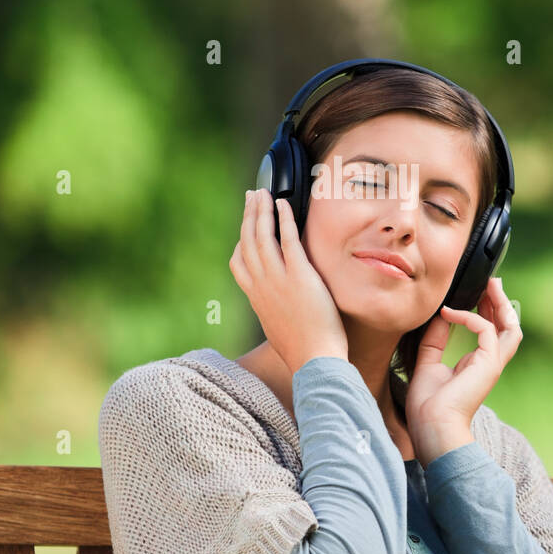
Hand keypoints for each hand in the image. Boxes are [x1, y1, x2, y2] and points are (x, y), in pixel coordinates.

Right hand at [229, 187, 348, 374]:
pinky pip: (287, 239)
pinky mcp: (299, 275)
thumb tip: (280, 311)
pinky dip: (283, 218)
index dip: (240, 241)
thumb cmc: (302, 351)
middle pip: (247, 241)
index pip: (238, 263)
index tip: (244, 227)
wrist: (314, 360)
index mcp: (256, 298)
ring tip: (263, 193)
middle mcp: (261, 285)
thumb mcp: (278, 330)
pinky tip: (283, 203)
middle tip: (251, 196)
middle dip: (248, 215)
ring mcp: (278, 278)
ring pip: (262, 235)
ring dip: (261, 210)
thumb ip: (275, 313)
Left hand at [404, 278, 522, 464]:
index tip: (474, 292)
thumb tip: (439, 315)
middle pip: (507, 327)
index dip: (485, 311)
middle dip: (500, 302)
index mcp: (476, 365)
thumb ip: (435, 340)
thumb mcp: (428, 363)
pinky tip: (450, 313)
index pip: (489, 332)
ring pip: (510, 327)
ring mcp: (491, 365)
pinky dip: (469, 317)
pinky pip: (487, 330)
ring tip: (490, 284)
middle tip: (491, 281)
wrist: (432, 428)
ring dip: (501, 303)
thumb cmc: (428, 406)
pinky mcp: (489, 364)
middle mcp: (488, 363)